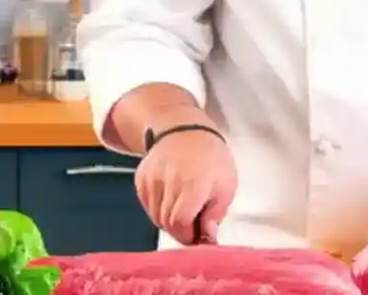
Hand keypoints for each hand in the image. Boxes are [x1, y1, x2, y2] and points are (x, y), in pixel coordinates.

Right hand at [135, 128, 237, 244]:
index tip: (197, 237)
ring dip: (169, 220)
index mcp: (193, 184)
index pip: (180, 223)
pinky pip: (147, 205)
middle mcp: (168, 182)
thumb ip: (216, 213)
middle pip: (167, 223)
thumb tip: (206, 236)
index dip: (188, 236)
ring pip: (155, 217)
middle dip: (181, 230)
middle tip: (193, 223)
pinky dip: (158, 209)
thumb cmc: (211, 158)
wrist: (186, 130)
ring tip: (183, 208)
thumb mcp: (226, 185)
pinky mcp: (141, 178)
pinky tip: (171, 199)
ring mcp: (151, 179)